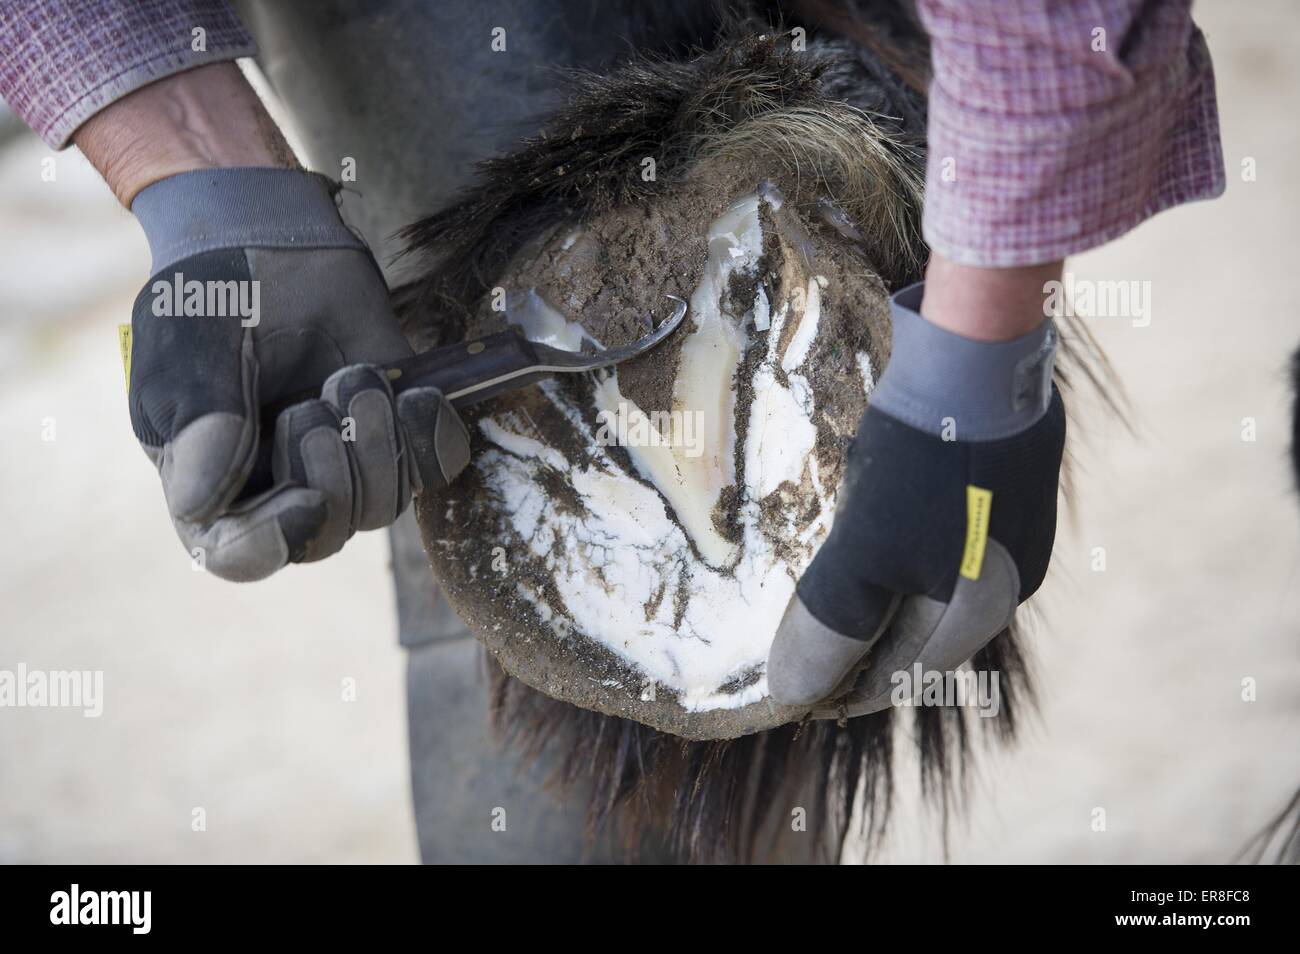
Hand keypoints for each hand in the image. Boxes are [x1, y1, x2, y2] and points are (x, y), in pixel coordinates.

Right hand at [125, 167, 469, 580]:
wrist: (268, 239)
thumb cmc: (210, 300)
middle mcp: (279, 488)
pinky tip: (416, 394)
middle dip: (335, 473)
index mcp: (212, 486)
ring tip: (355, 377)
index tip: (307, 499)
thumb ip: (200, 428)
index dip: (276, 541)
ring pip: (383, 505)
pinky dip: (432, 436)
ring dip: (380, 442)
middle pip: (325, 537)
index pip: (239, 555)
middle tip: (321, 401)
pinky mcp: (394, 433)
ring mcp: (343, 463)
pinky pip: (434, 467)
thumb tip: (202, 506)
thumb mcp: (186, 357)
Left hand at [766, 280, 1064, 709]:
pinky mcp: (1002, 476)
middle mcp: (1011, 576)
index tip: (792, 689)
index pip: (903, 672)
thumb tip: (796, 690)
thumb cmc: (924, 455)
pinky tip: (869, 537)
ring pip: (932, 584)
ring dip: (879, 598)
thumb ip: (834, 623)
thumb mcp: (868, 548)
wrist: (980, 344)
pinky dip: (899, 550)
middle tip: (800, 646)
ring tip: (824, 599)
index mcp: (984, 606)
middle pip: (921, 632)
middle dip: (860, 644)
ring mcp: (1014, 524)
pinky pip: (943, 535)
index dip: (843, 686)